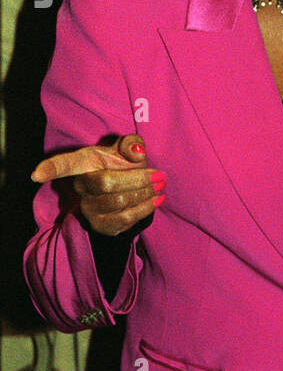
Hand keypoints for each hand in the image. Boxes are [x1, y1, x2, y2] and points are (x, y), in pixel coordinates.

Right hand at [31, 134, 164, 236]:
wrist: (131, 192)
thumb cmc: (124, 166)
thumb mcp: (128, 151)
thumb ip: (132, 144)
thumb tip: (136, 151)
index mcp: (83, 163)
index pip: (63, 165)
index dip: (49, 168)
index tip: (36, 175)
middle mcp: (80, 186)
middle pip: (106, 184)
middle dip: (137, 180)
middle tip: (159, 176)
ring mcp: (88, 208)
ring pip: (119, 202)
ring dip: (145, 194)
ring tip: (160, 186)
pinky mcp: (102, 226)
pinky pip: (126, 219)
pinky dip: (145, 208)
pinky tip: (156, 200)